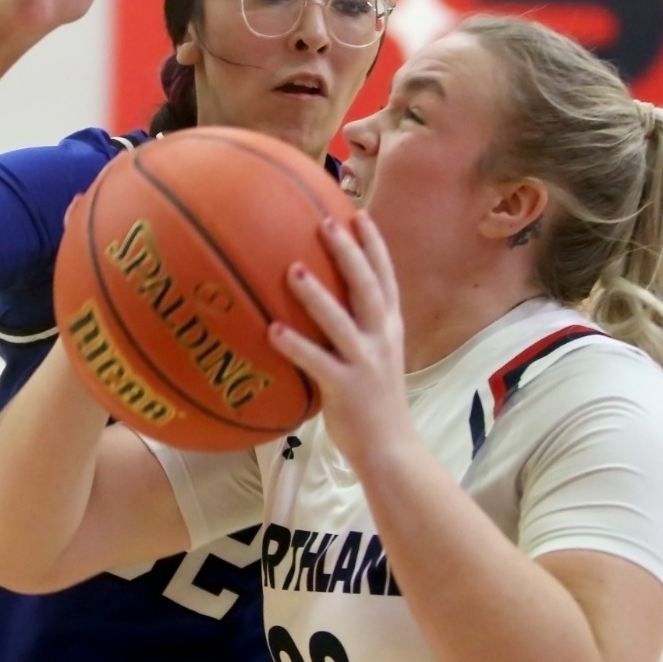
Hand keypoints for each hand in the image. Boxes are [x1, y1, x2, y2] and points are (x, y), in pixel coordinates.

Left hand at [268, 214, 417, 471]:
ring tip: (293, 269)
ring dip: (317, 295)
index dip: (374, 245)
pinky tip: (272, 330)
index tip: (359, 214)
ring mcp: (366, 363)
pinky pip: (317, 362)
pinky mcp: (346, 388)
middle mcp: (382, 339)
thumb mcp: (373, 357)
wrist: (390, 448)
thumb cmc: (372, 400)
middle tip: (327, 223)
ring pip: (342, 321)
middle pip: (367, 287)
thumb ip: (355, 329)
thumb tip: (320, 301)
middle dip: (348, 253)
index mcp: (389, 328)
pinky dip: (295, 345)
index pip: (386, 278)